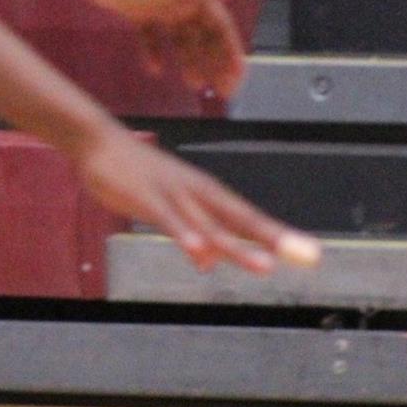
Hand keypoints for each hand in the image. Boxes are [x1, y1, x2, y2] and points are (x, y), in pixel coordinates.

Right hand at [73, 127, 319, 274]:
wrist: (97, 140)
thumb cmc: (134, 174)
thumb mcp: (165, 207)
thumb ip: (190, 234)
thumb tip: (208, 262)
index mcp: (204, 193)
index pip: (247, 218)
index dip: (277, 235)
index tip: (309, 253)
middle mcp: (196, 192)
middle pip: (239, 219)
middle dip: (272, 239)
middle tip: (304, 256)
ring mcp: (172, 194)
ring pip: (209, 224)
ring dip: (236, 245)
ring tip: (264, 266)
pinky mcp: (146, 197)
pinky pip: (168, 219)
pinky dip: (184, 235)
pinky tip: (198, 253)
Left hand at [74, 0, 249, 97]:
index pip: (221, 28)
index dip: (230, 53)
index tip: (236, 79)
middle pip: (203, 36)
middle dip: (214, 63)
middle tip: (220, 92)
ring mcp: (158, 4)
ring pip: (180, 38)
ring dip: (189, 60)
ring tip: (193, 85)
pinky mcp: (135, 9)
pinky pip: (150, 35)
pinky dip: (154, 51)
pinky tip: (154, 71)